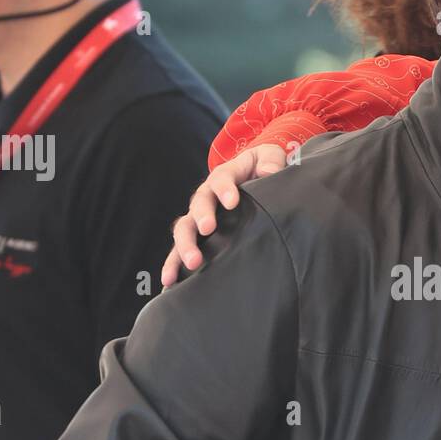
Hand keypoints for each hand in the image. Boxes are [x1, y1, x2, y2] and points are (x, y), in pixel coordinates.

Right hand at [161, 143, 286, 286]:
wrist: (253, 173)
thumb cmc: (261, 166)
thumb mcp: (269, 157)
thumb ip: (271, 163)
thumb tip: (270, 174)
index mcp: (224, 176)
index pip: (221, 180)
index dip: (225, 189)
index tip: (232, 202)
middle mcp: (206, 195)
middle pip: (198, 204)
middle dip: (201, 216)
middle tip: (207, 229)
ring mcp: (199, 215)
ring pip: (185, 228)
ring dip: (185, 245)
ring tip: (191, 262)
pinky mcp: (198, 234)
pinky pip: (181, 248)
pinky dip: (174, 264)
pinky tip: (170, 282)